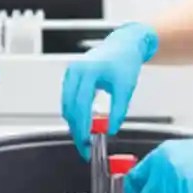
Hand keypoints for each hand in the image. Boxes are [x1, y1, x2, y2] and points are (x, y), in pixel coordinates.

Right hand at [60, 23, 158, 158]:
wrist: (124, 45)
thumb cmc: (125, 62)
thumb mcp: (125, 88)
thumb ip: (118, 110)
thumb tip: (111, 130)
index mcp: (88, 72)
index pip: (81, 105)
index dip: (82, 127)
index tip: (87, 142)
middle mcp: (75, 71)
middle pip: (69, 108)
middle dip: (76, 130)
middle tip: (85, 147)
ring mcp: (71, 72)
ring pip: (66, 105)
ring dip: (74, 123)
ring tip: (85, 138)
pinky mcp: (71, 76)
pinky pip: (68, 99)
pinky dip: (74, 113)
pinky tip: (83, 124)